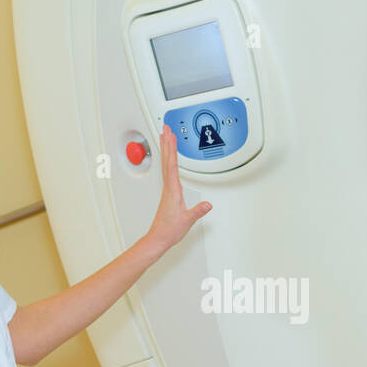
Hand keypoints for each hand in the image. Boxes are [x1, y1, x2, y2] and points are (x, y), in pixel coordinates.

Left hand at [144, 126, 210, 253]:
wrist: (158, 237)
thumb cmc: (170, 229)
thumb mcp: (187, 220)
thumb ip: (198, 211)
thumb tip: (207, 204)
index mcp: (173, 190)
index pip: (172, 165)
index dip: (172, 149)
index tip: (171, 136)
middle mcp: (168, 187)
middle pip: (167, 160)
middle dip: (167, 143)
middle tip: (166, 128)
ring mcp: (167, 189)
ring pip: (165, 164)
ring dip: (166, 149)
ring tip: (165, 136)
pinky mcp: (167, 193)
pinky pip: (166, 171)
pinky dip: (168, 160)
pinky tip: (169, 158)